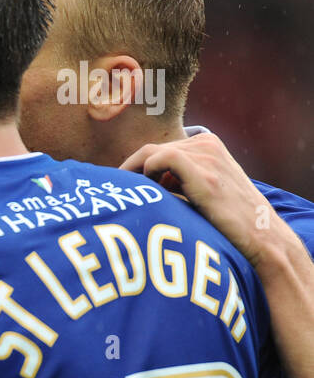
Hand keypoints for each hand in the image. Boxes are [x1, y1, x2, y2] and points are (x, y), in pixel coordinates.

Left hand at [121, 133, 294, 267]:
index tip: (123, 186)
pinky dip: (148, 172)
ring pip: (152, 154)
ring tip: (132, 198)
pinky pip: (162, 158)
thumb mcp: (203, 187)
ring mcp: (207, 157)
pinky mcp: (205, 173)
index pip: (158, 148)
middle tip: (117, 193)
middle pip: (151, 150)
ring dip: (138, 176)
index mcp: (207, 143)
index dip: (138, 167)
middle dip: (132, 172)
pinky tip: (151, 192)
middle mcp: (207, 144)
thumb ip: (177, 177)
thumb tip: (138, 181)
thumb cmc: (227, 217)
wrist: (260, 235)